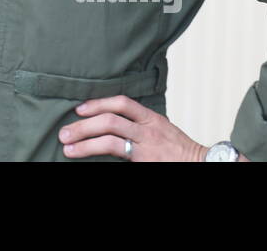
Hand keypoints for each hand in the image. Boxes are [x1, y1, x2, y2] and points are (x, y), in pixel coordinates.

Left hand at [59, 95, 208, 161]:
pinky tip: (86, 160)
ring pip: (110, 142)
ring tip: (68, 148)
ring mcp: (147, 149)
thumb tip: (107, 118)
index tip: (79, 109)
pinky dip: (100, 159)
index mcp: (151, 118)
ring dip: (85, 144)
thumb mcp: (160, 128)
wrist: (202, 165)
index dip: (98, 103)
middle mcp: (148, 131)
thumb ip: (138, 122)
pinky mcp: (145, 164)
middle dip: (83, 126)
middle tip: (64, 132)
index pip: (122, 102)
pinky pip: (119, 159)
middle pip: (110, 121)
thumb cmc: (178, 149)